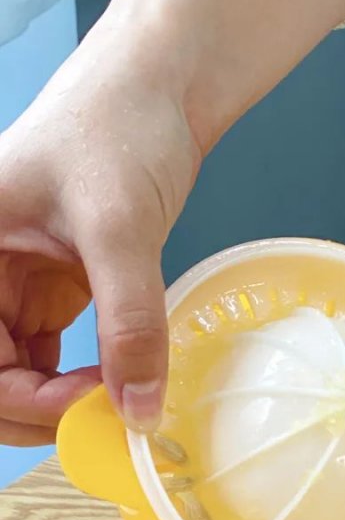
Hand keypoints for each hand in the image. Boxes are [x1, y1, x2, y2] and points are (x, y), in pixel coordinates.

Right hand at [0, 50, 199, 442]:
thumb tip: (137, 408)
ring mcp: (12, 288)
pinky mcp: (51, 293)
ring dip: (61, 407)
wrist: (154, 94)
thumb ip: (129, 323)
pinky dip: (80, 385)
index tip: (89, 408)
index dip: (24, 400)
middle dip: (39, 414)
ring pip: (19, 379)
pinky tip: (119, 387)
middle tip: (103, 426)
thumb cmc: (117, 128)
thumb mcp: (119, 229)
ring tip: (117, 410)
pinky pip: (51, 362)